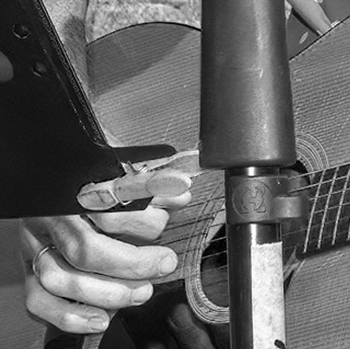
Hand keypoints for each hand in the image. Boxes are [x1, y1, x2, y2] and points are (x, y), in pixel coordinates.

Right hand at [21, 193, 188, 341]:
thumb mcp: (117, 172)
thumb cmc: (89, 182)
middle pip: (88, 248)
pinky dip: (71, 316)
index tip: (179, 201)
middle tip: (164, 263)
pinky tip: (102, 318)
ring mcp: (36, 247)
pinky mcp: (28, 273)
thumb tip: (180, 195)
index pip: (109, 197)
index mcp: (73, 187)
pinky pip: (39, 302)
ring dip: (108, 292)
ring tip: (142, 291)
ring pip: (63, 279)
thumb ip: (146, 183)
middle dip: (133, 263)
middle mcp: (51, 218)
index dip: (146, 204)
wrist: (46, 189)